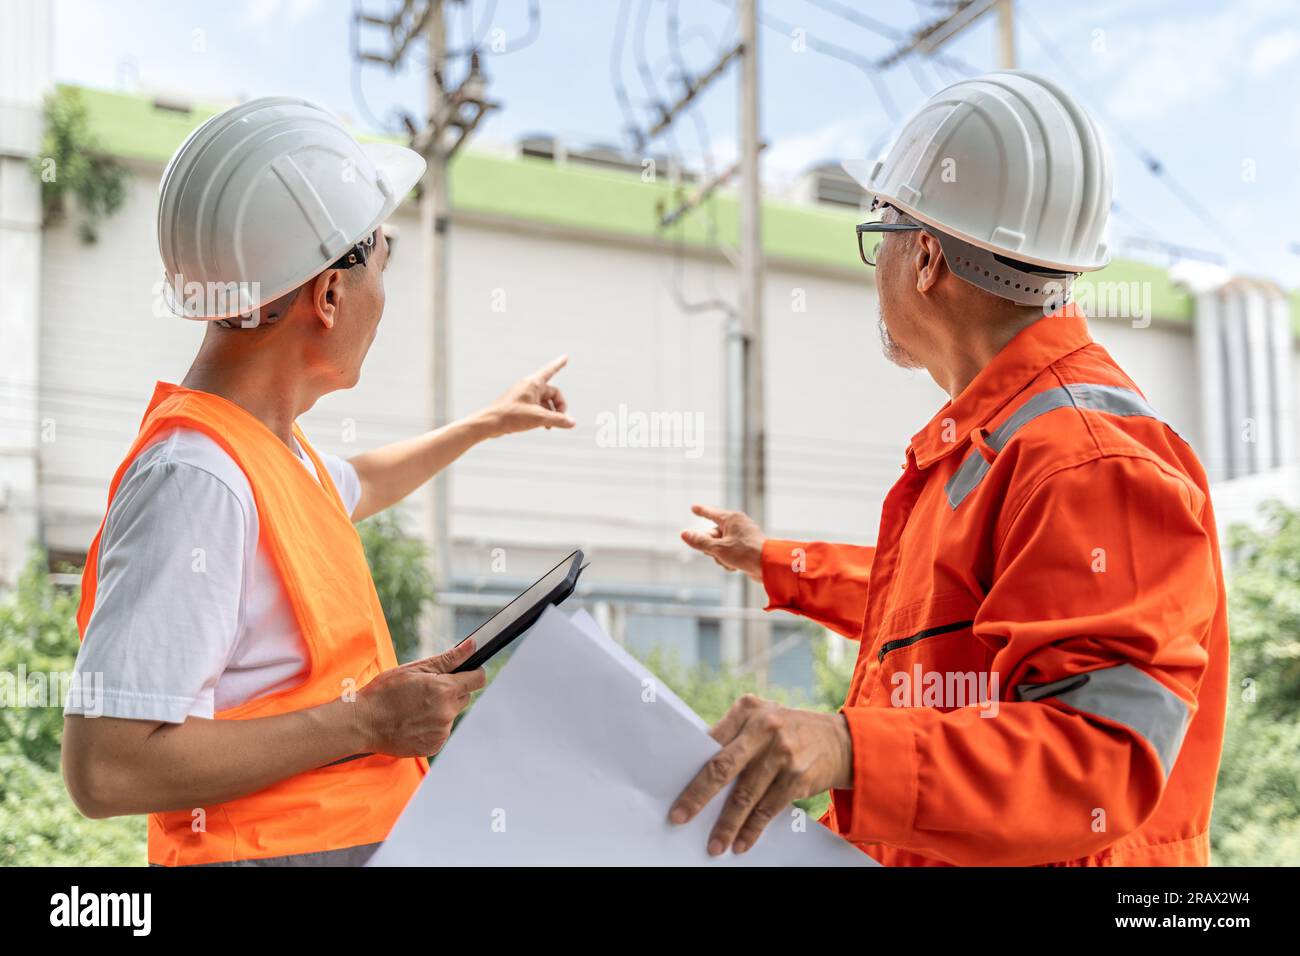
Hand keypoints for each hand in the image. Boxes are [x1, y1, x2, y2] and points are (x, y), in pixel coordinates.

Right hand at [356, 639, 486, 757]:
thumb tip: (473, 645)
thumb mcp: (415, 668)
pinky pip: (441, 732)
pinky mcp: (434, 746)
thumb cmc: (385, 691)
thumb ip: (449, 658)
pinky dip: (432, 726)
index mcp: (444, 690)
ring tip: (415, 708)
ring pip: (451, 715)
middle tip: (426, 691)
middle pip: (464, 697)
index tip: (465, 672)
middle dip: (451, 691)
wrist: (363, 723)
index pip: (477, 679)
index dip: (472, 673)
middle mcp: (447, 713)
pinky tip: (413, 722)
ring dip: (440, 710)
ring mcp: (441, 732)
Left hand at [479, 355, 574, 436]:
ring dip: (551, 413)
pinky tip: (543, 426)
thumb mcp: (538, 418)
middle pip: (552, 393)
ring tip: (550, 426)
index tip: (565, 357)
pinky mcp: (519, 405)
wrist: (489, 423)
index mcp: (533, 383)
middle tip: (561, 419)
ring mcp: (524, 396)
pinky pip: (537, 407)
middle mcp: (529, 387)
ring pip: (544, 402)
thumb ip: (558, 420)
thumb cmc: (511, 416)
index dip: (559, 364)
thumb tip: (572, 422)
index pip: (550, 370)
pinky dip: (543, 416)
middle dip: (559, 406)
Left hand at [669, 695, 852, 855]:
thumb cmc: (789, 731)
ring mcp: (782, 753)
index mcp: (748, 710)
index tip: (674, 788)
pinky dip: (753, 829)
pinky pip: (768, 809)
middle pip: (723, 767)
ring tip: (715, 843)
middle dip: (698, 796)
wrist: (841, 740)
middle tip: (680, 817)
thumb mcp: (763, 719)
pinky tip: (742, 842)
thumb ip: (735, 735)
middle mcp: (765, 728)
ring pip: (745, 795)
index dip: (691, 766)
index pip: (711, 741)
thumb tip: (697, 769)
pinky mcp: (797, 777)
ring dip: (727, 824)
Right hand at [680, 504, 765, 582]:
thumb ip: (700, 542)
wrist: (769, 566)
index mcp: (731, 519)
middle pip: (713, 534)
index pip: (711, 512)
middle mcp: (737, 525)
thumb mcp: (718, 548)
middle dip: (711, 547)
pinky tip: (735, 567)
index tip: (693, 507)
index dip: (701, 511)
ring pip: (720, 546)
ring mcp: (742, 536)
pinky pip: (729, 553)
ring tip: (729, 562)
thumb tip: (684, 534)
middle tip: (715, 553)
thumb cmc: (745, 553)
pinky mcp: (745, 548)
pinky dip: (728, 560)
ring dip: (720, 557)